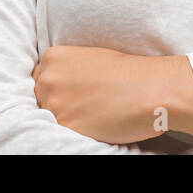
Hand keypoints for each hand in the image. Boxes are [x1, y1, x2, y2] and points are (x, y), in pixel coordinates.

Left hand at [32, 46, 192, 143]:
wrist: (152, 88)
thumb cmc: (128, 74)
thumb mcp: (89, 59)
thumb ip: (67, 71)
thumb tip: (59, 89)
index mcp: (52, 58)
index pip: (40, 79)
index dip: (56, 90)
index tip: (71, 95)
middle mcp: (47, 79)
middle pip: (40, 98)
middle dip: (57, 104)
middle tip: (84, 107)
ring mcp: (54, 104)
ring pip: (50, 118)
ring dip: (66, 120)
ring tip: (92, 116)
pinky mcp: (66, 126)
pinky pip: (63, 134)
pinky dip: (76, 133)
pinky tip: (95, 125)